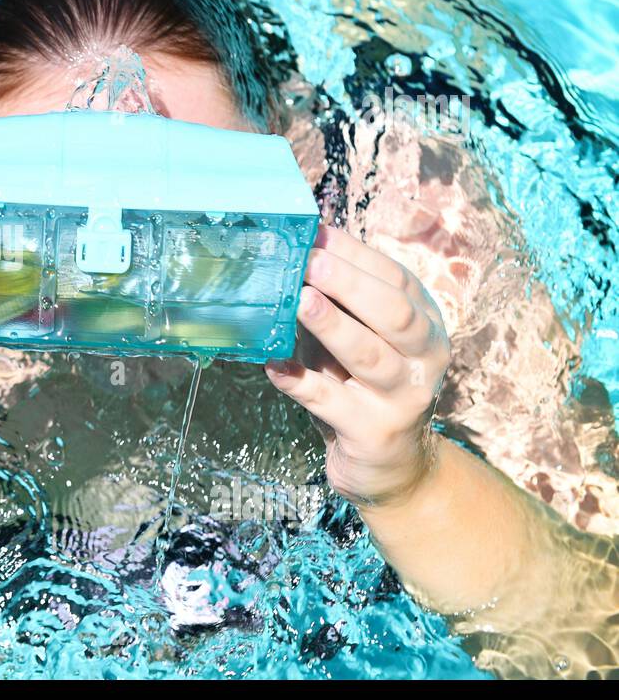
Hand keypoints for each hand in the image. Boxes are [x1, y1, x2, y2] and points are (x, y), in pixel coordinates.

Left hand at [265, 226, 451, 505]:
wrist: (393, 466)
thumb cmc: (363, 385)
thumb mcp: (361, 338)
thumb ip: (338, 301)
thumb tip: (294, 250)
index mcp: (424, 322)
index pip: (393, 278)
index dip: (353, 254)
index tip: (313, 233)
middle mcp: (425, 356)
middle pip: (394, 312)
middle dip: (349, 284)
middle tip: (309, 262)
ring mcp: (403, 397)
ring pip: (370, 355)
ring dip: (332, 326)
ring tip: (299, 301)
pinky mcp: (373, 432)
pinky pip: (331, 402)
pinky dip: (300, 381)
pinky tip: (274, 365)